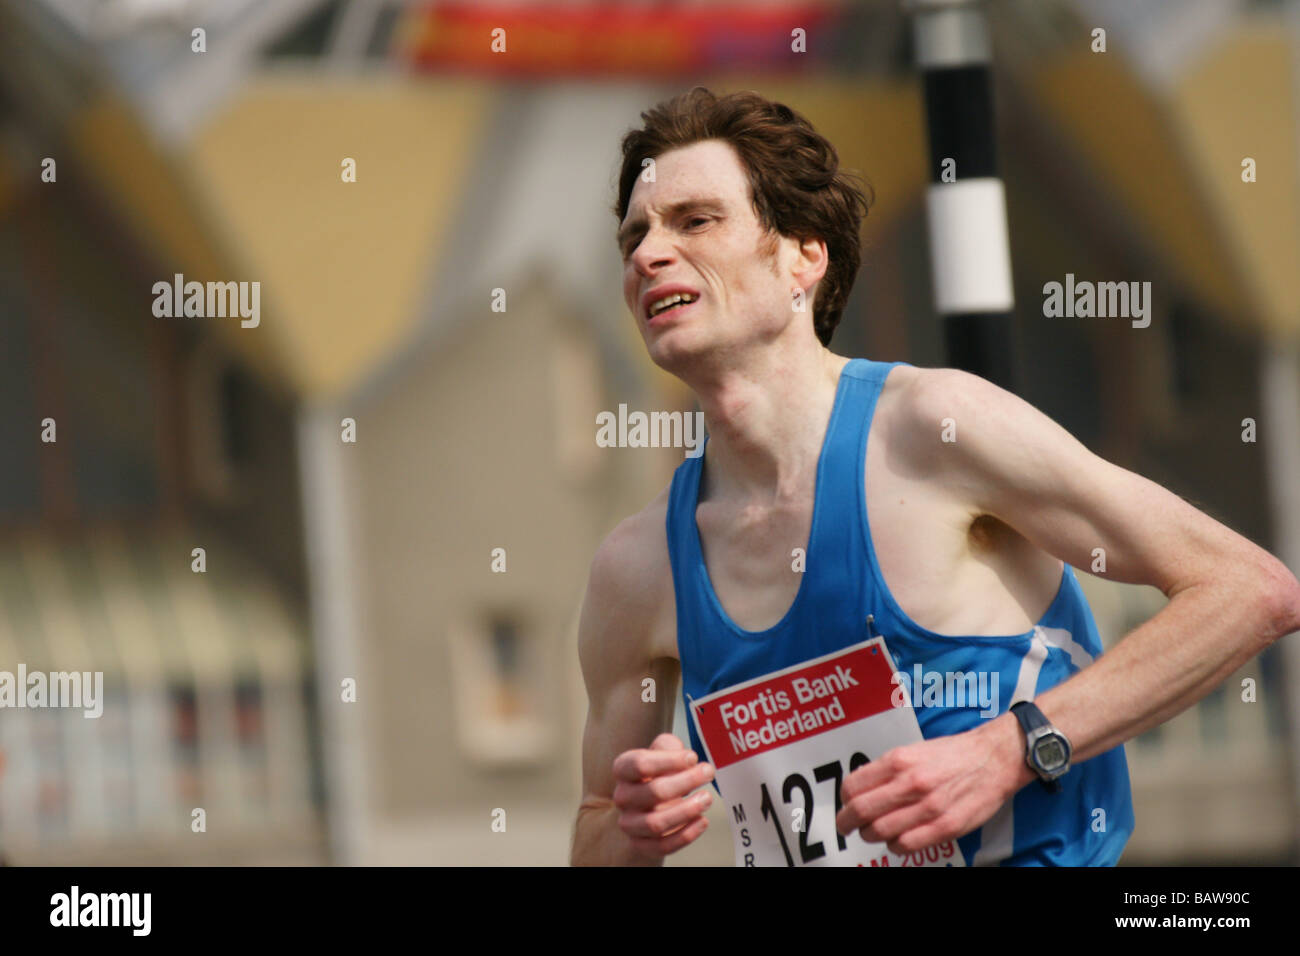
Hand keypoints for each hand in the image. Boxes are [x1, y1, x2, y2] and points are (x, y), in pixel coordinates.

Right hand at [612, 733, 715, 859]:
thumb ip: (669, 747)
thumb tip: (687, 759)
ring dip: (686, 811)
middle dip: (686, 782)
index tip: (693, 757)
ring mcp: (630, 823)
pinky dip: (686, 835)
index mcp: (623, 770)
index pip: (639, 764)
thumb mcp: (661, 752)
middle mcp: (622, 797)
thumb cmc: (657, 774)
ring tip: (707, 798)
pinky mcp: (641, 844)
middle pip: (654, 791)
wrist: (645, 805)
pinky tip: (702, 821)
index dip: (668, 760)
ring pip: (656, 823)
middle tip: (708, 773)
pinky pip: (662, 846)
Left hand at [835, 716, 1025, 854]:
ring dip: (870, 835)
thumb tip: (860, 788)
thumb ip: (887, 769)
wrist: (993, 758)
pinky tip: (896, 840)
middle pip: (861, 811)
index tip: (845, 805)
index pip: (853, 786)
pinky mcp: (946, 826)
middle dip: (846, 822)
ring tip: (873, 832)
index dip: (843, 800)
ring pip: (880, 831)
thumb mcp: (913, 750)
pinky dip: (894, 846)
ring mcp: (928, 807)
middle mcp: (910, 783)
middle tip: (846, 826)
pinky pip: (907, 845)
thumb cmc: (952, 754)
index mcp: (899, 760)